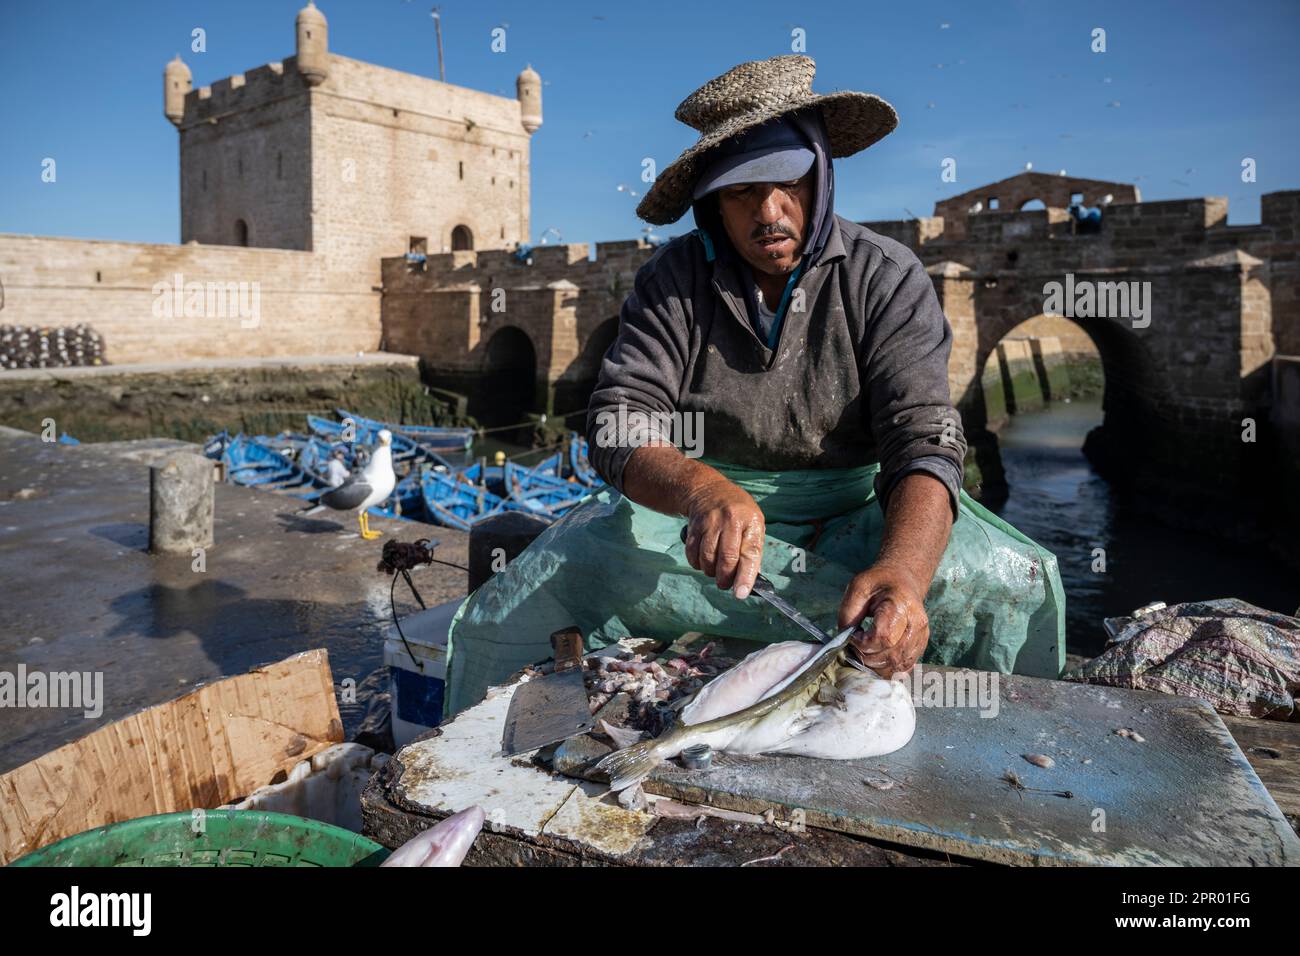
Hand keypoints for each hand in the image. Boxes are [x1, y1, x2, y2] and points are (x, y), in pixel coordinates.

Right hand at [681, 478, 764, 599]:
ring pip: (708, 558)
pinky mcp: (694, 527)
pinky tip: (703, 561)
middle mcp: (731, 521)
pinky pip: (692, 553)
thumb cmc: (737, 512)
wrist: (709, 490)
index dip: (746, 576)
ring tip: (715, 571)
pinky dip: (697, 563)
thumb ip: (752, 549)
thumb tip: (749, 578)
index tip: (741, 594)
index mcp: (750, 522)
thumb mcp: (753, 524)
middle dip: (725, 578)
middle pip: (727, 558)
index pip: (750, 554)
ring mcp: (710, 522)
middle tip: (725, 584)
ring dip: (710, 572)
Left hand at [837, 562, 929, 677]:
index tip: (853, 636)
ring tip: (863, 653)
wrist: (904, 579)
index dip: (863, 643)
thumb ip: (848, 613)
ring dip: (876, 666)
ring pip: (898, 665)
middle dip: (867, 657)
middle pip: (892, 655)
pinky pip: (904, 666)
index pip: (883, 637)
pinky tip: (875, 658)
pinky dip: (887, 668)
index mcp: (901, 605)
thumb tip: (845, 640)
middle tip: (855, 647)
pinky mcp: (921, 645)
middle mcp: (917, 623)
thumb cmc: (880, 582)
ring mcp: (922, 636)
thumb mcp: (857, 587)